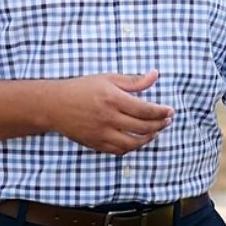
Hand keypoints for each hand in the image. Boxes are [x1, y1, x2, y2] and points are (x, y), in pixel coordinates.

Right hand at [45, 71, 174, 154]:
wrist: (55, 105)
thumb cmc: (82, 88)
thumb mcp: (108, 79)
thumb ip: (133, 81)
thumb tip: (155, 75)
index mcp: (112, 99)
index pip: (144, 109)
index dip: (161, 112)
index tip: (170, 111)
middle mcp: (108, 118)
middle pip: (142, 127)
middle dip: (159, 125)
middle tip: (167, 121)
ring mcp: (101, 133)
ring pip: (132, 143)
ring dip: (148, 138)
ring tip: (155, 132)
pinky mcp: (96, 144)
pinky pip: (119, 150)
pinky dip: (132, 147)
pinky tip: (138, 140)